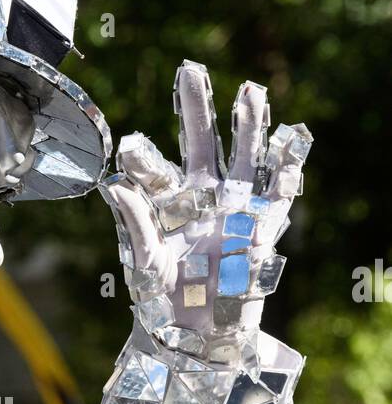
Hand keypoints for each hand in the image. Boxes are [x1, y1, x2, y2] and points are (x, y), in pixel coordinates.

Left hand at [102, 59, 311, 364]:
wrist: (195, 334)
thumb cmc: (161, 298)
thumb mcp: (143, 263)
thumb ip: (134, 223)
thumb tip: (113, 183)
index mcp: (165, 201)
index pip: (152, 169)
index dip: (143, 156)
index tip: (129, 145)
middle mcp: (201, 194)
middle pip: (200, 141)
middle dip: (196, 107)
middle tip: (190, 70)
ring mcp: (234, 205)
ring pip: (243, 155)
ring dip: (248, 124)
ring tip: (250, 91)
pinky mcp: (263, 224)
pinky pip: (279, 193)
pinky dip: (286, 170)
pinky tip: (289, 145)